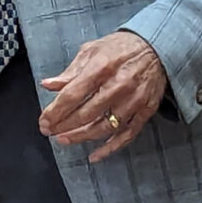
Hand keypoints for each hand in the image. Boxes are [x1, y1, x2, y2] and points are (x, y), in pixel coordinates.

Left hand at [37, 30, 167, 160]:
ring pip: (104, 128)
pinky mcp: (145, 110)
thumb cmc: (121, 48)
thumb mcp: (92, 50)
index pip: (72, 95)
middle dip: (64, 126)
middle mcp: (118, 85)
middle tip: (50, 132)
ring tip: (65, 139)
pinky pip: (126, 135)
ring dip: (81, 137)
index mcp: (101, 67)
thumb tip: (48, 85)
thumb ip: (70, 71)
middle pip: (86, 114)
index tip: (44, 121)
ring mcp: (133, 100)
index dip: (55, 112)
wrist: (157, 47)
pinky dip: (110, 148)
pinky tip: (94, 155)